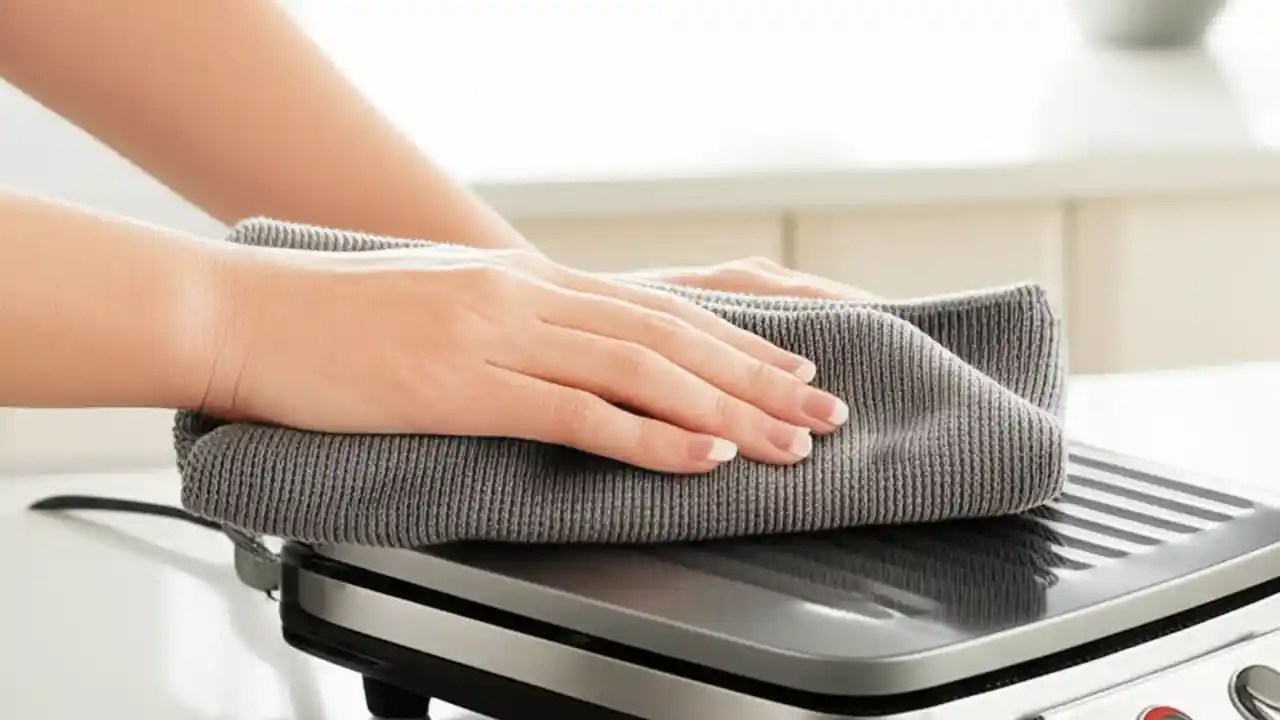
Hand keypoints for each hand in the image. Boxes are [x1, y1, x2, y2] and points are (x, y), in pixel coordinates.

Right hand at [202, 246, 849, 473]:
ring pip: (641, 371)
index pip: (651, 309)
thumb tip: (556, 353)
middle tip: (821, 411)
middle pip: (667, 337)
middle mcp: (524, 299)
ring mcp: (498, 338)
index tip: (788, 366)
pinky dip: (649, 437)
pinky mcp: (464, 386)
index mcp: (520, 281)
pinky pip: (578, 414)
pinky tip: (699, 456)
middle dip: (756, 377)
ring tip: (788, 441)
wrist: (246, 314)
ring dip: (726, 409)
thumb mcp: (436, 306)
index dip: (730, 339)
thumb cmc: (332, 320)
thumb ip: (505, 324)